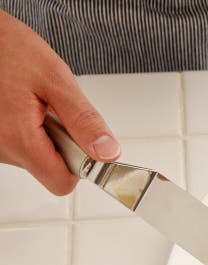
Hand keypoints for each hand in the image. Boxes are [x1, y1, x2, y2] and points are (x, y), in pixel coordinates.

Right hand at [0, 10, 118, 194]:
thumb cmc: (9, 49)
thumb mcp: (56, 80)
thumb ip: (84, 120)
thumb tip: (107, 152)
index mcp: (18, 139)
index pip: (61, 182)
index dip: (81, 166)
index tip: (88, 145)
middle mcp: (1, 149)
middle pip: (50, 168)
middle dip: (63, 143)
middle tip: (55, 110)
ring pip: (36, 156)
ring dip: (46, 134)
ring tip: (34, 102)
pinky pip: (22, 144)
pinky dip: (30, 129)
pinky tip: (23, 105)